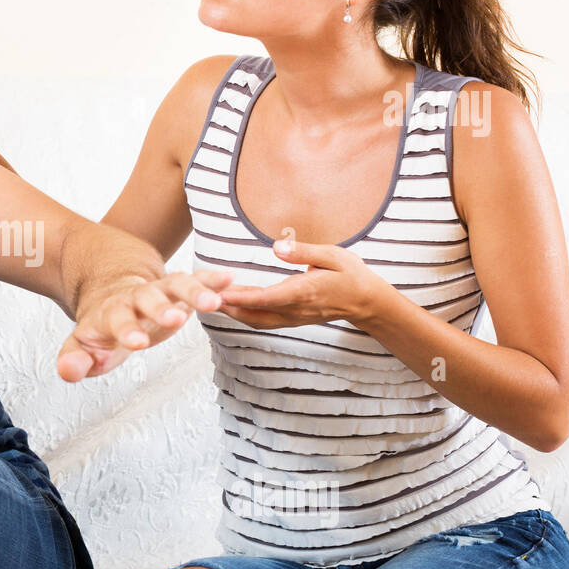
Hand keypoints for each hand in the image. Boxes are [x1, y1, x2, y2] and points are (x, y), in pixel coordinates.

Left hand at [57, 267, 234, 381]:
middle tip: (175, 319)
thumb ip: (74, 360)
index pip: (117, 320)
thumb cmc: (102, 326)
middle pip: (147, 299)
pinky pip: (197, 279)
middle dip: (160, 308)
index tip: (136, 342)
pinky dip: (212, 279)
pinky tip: (229, 279)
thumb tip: (67, 371)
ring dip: (194, 292)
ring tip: (213, 303)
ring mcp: (159, 290)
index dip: (126, 330)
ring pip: (176, 285)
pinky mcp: (178, 288)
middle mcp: (136, 298)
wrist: (112, 289)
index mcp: (111, 313)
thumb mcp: (84, 345)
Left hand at [215, 237, 386, 328]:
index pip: (268, 297)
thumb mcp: (333, 255)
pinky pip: (262, 321)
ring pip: (256, 320)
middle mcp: (295, 309)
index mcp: (305, 292)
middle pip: (255, 314)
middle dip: (227, 307)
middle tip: (201, 297)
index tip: (220, 293)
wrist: (367, 302)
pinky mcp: (291, 320)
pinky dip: (244, 315)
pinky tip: (230, 306)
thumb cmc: (351, 275)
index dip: (242, 297)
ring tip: (208, 301)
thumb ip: (304, 252)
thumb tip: (277, 247)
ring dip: (232, 313)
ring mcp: (293, 318)